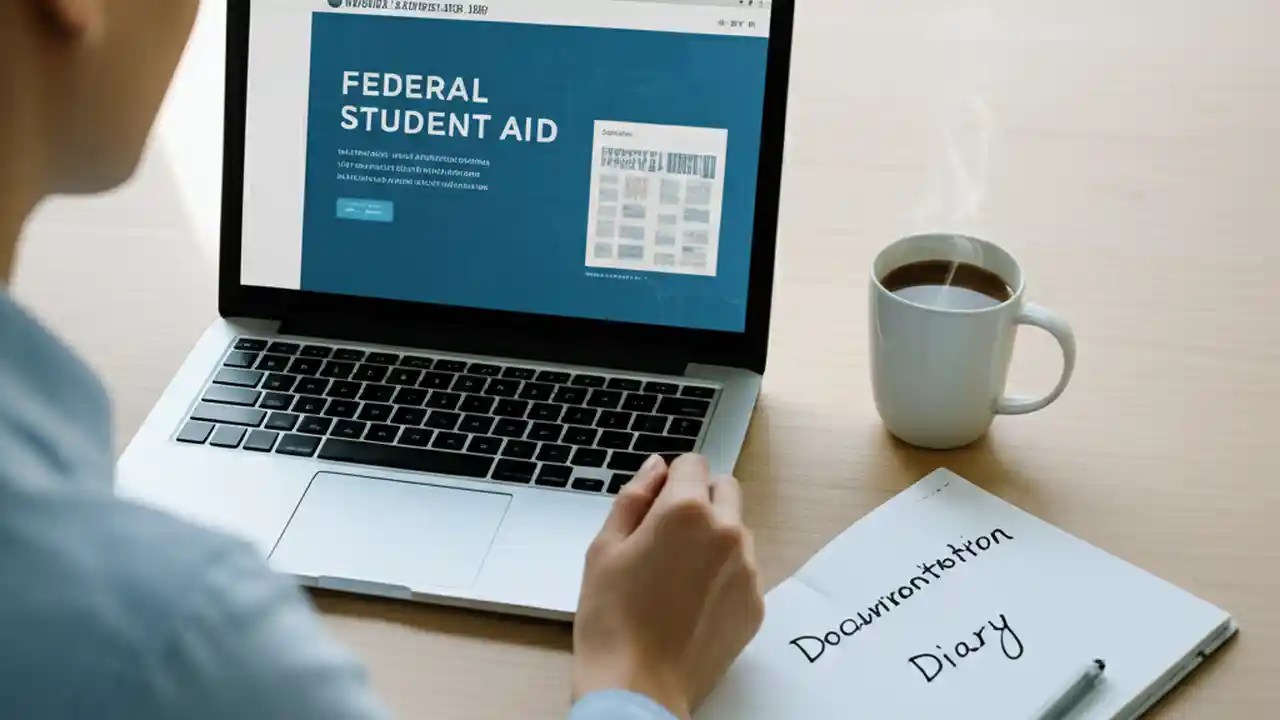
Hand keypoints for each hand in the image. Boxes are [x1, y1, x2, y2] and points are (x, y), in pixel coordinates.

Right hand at [573, 454, 764, 718]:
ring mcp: (748, 569)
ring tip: (678, 575)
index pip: (692, 463)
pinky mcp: (756, 603)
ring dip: (715, 536)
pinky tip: (692, 601)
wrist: (638, 687)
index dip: (670, 479)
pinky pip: (745, 570)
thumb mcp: (604, 547)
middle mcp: (727, 532)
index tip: (655, 504)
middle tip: (667, 535)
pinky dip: (724, 574)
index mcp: (686, 510)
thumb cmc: (611, 619)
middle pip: (725, 488)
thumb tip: (656, 467)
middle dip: (699, 499)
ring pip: (737, 529)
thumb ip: (633, 497)